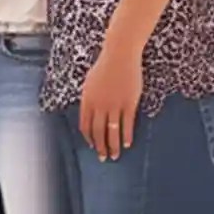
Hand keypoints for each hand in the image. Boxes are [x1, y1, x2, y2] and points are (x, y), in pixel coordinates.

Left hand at [79, 44, 142, 161]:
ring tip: (115, 156)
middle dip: (100, 147)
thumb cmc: (104, 67)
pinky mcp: (129, 103)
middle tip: (103, 158)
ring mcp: (114, 105)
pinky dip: (126, 136)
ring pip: (112, 131)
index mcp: (87, 100)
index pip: (85, 125)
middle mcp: (99, 105)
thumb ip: (89, 99)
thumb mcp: (90, 83)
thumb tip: (89, 114)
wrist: (119, 55)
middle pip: (98, 131)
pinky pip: (127, 124)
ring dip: (112, 146)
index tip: (92, 146)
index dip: (89, 138)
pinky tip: (126, 143)